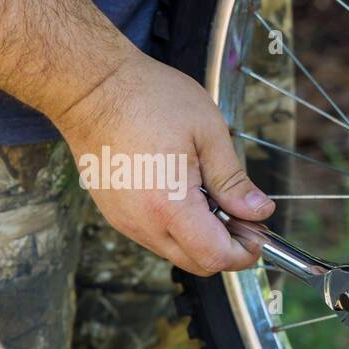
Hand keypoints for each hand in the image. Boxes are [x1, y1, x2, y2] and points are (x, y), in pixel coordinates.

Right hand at [54, 50, 274, 275]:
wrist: (90, 85)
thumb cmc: (148, 98)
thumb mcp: (208, 133)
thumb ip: (234, 180)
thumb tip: (259, 212)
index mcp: (168, 205)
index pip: (214, 257)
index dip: (244, 252)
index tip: (258, 233)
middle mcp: (141, 222)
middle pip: (197, 264)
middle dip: (227, 248)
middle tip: (242, 215)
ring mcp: (124, 220)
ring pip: (176, 252)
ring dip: (202, 238)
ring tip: (212, 196)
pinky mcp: (114, 213)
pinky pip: (156, 236)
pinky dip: (179, 228)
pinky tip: (186, 193)